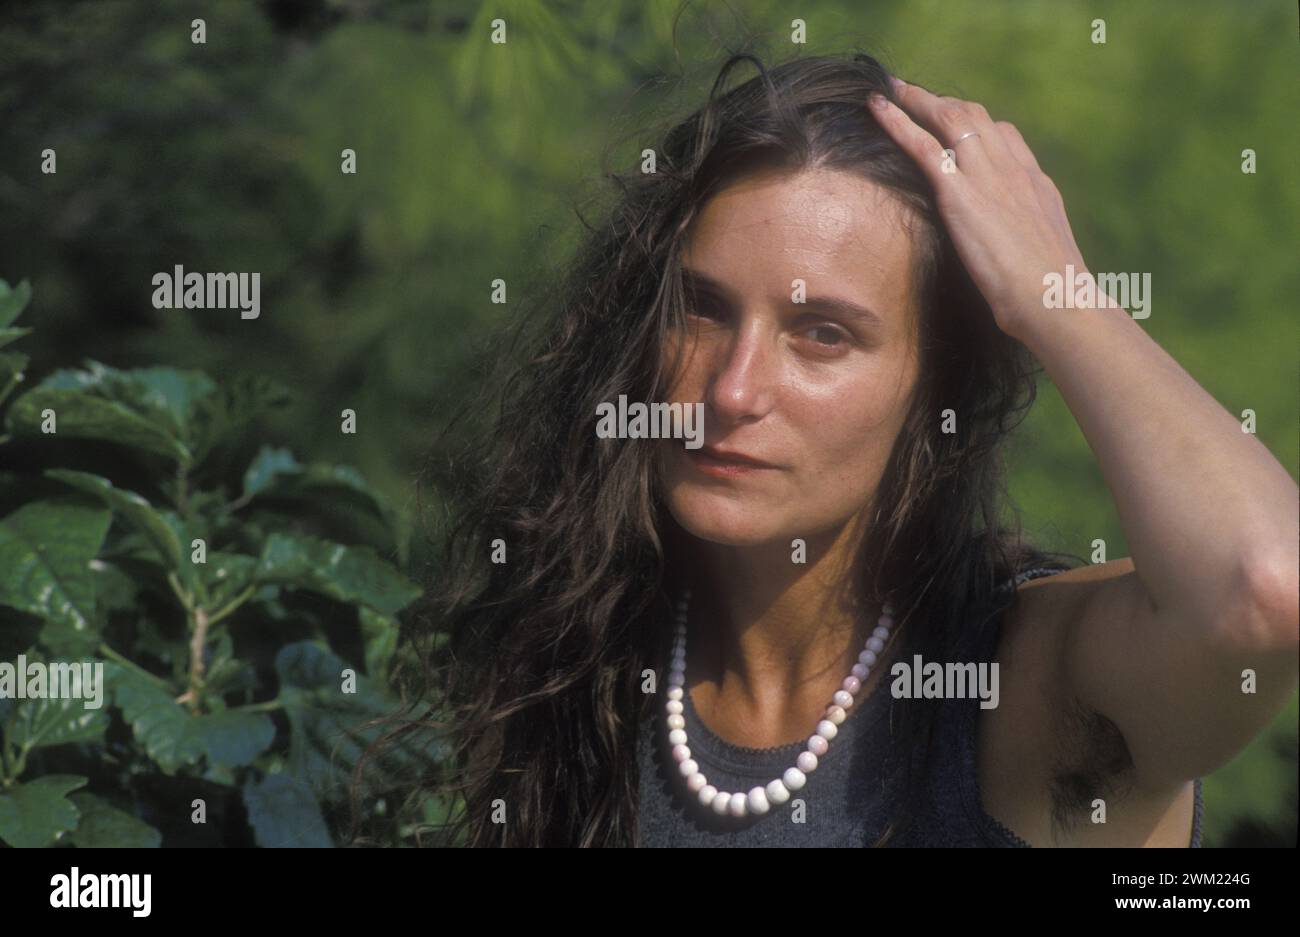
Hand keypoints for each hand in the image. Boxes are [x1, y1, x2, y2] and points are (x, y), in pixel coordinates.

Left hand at [868, 78, 1087, 338]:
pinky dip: (896, 122)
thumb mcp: (1043, 258)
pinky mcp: (960, 193)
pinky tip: (877, 108)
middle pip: (976, 118)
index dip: (976, 124)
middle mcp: (1013, 169)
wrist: (1055, 299)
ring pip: (949, 119)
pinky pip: (922, 146)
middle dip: (943, 102)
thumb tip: (1013, 256)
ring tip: (891, 90)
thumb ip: (1025, 243)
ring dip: (917, 99)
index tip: (954, 118)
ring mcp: (987, 177)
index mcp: (1034, 184)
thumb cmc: (1051, 295)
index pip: (1006, 136)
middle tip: (913, 93)